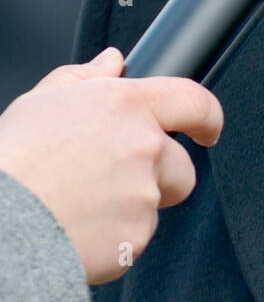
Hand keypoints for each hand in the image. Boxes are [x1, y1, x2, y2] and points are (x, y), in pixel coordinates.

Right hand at [0, 48, 223, 282]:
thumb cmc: (12, 164)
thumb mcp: (40, 104)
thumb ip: (84, 77)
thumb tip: (113, 61)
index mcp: (124, 105)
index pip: (193, 100)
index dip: (207, 116)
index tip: (207, 129)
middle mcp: (143, 146)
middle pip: (180, 166)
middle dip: (158, 177)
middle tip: (111, 183)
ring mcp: (143, 194)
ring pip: (156, 204)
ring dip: (131, 208)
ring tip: (82, 207)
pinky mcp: (136, 237)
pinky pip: (135, 240)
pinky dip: (114, 240)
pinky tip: (78, 231)